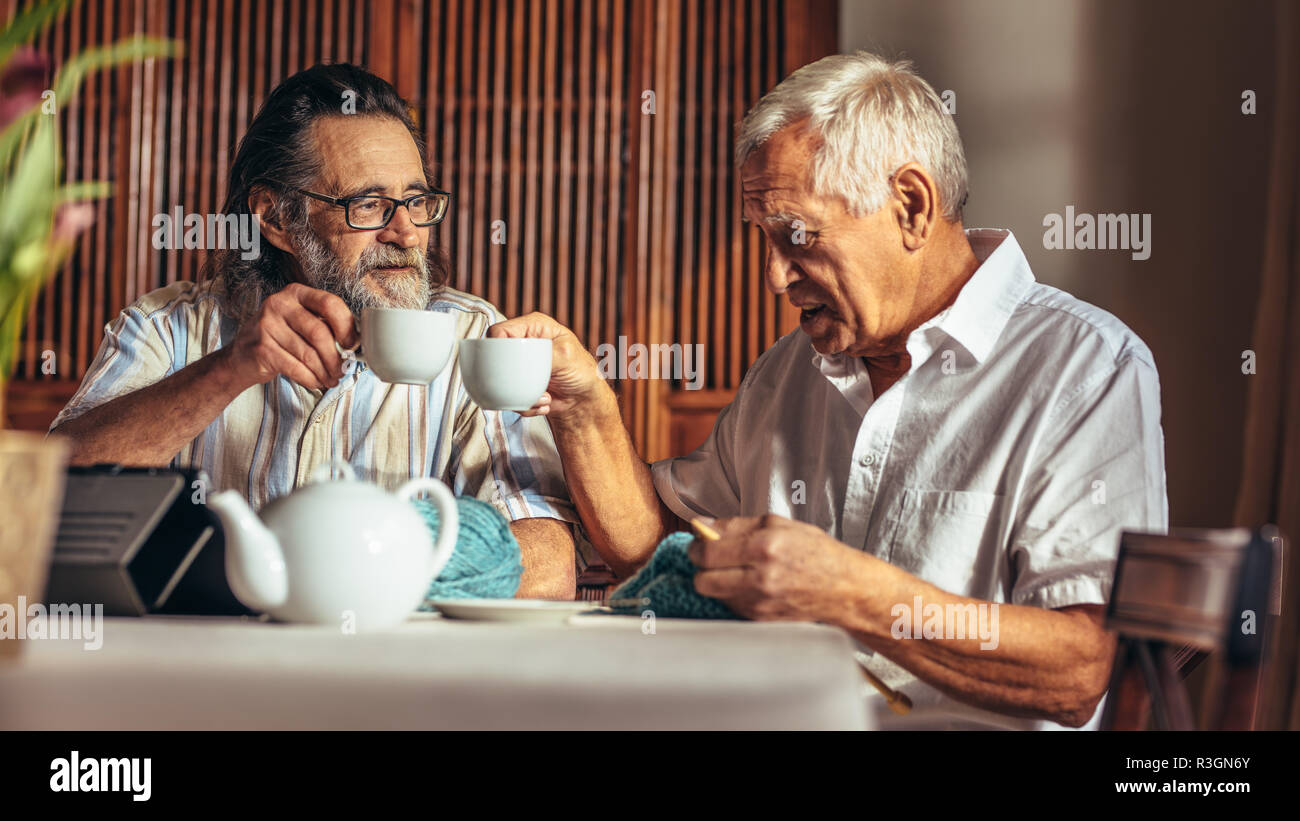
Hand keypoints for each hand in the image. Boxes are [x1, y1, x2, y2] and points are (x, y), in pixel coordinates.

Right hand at [223, 282, 358, 390]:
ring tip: (331, 379)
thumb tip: (356, 345)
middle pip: (320, 333)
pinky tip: (316, 382)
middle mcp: (279, 304)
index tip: (352, 345)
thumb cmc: (280, 339)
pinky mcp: (261, 348)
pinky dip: (311, 379)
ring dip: (325, 372)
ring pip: (308, 354)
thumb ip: (325, 325)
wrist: (242, 356)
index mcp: (295, 293)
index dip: (346, 326)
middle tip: (343, 371)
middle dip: (336, 357)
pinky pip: (295, 368)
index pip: (329, 303)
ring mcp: (266, 325)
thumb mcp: (301, 323)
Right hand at [487, 312, 606, 418]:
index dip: (496, 345)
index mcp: (533, 326)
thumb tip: (523, 358)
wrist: (584, 400)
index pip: (501, 330)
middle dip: (509, 375)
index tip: (505, 363)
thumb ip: (544, 353)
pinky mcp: (516, 383)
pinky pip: (507, 396)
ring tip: (544, 396)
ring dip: (519, 393)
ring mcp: (518, 364)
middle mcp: (523, 342)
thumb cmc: (583, 372)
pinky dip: (524, 404)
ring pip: (499, 379)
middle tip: (528, 383)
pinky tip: (544, 403)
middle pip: (495, 355)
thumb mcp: (567, 357)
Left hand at [689, 513, 869, 621]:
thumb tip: (704, 525)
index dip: (696, 547)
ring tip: (733, 570)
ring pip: (714, 595)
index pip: (708, 553)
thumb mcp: (779, 525)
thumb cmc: (816, 553)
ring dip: (715, 581)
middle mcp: (760, 577)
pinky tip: (748, 584)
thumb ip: (737, 525)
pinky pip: (730, 606)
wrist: (844, 588)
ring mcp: (760, 602)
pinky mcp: (761, 619)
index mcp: (764, 547)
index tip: (698, 543)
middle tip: (708, 558)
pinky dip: (731, 594)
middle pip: (703, 580)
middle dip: (700, 567)